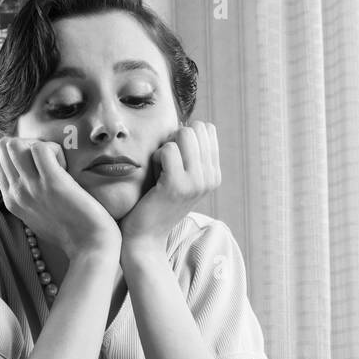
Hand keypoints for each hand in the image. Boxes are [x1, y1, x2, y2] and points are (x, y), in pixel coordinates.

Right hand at [0, 136, 120, 260]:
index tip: (39, 165)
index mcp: (11, 200)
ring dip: (38, 145)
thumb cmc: (70, 232)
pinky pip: (41, 148)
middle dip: (27, 144)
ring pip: (16, 144)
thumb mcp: (38, 216)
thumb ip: (27, 197)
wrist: (89, 247)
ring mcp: (31, 188)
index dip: (19, 153)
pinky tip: (66, 166)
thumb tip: (26, 178)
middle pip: (4, 148)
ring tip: (55, 162)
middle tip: (49, 161)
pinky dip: (55, 149)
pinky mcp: (52, 182)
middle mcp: (16, 193)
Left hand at [120, 121, 220, 252]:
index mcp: (213, 174)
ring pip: (184, 134)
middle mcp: (210, 178)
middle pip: (196, 128)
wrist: (144, 237)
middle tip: (165, 165)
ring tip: (161, 170)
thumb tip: (184, 121)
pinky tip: (155, 175)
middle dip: (175, 139)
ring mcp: (197, 182)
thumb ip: (188, 153)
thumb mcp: (179, 176)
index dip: (184, 137)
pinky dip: (156, 157)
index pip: (207, 129)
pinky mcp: (177, 185)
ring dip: (165, 147)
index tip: (174, 161)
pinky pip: (168, 149)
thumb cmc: (154, 201)